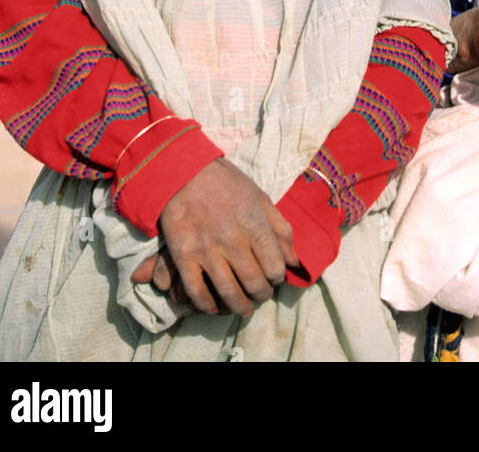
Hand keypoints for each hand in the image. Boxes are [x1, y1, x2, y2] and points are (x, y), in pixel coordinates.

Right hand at [131, 158, 296, 316]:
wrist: (185, 170)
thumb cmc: (226, 182)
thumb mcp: (260, 198)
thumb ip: (280, 229)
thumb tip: (294, 261)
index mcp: (254, 225)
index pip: (275, 268)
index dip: (277, 278)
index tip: (273, 278)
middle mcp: (233, 241)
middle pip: (254, 284)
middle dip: (261, 296)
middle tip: (259, 296)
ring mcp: (207, 250)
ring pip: (228, 293)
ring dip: (239, 306)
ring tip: (242, 308)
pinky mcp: (184, 256)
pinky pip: (197, 291)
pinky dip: (206, 305)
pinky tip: (213, 307)